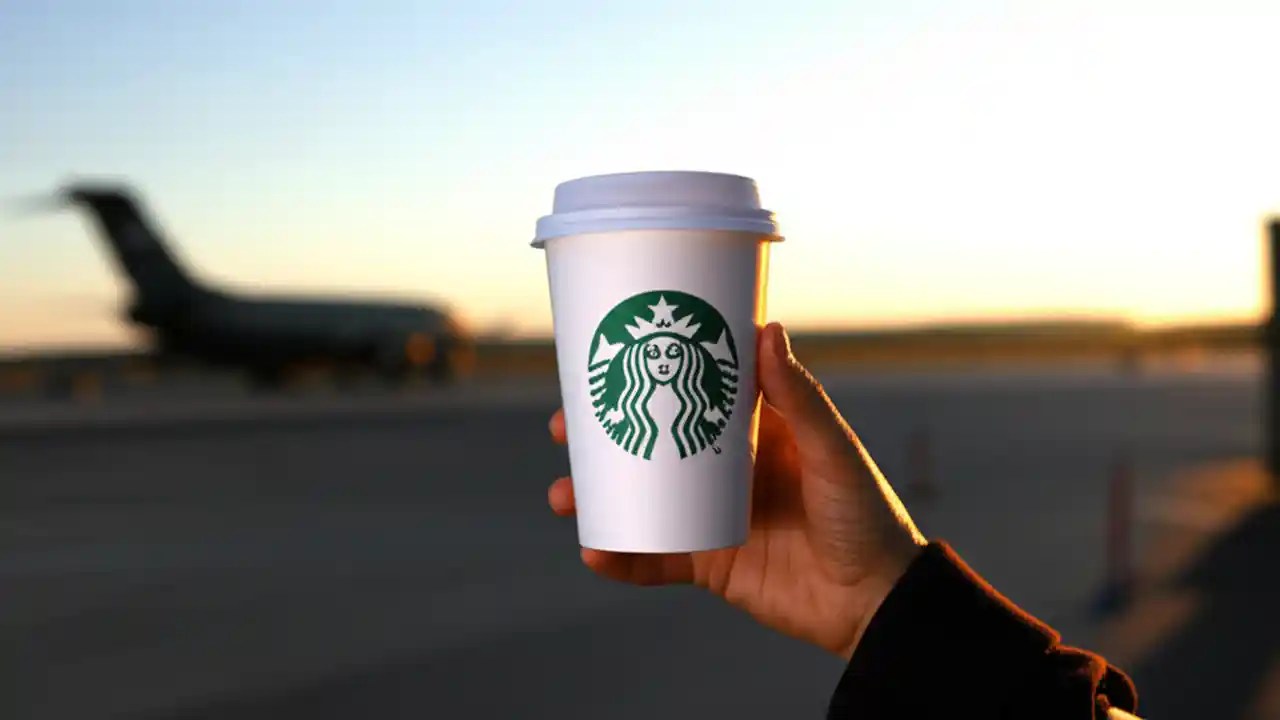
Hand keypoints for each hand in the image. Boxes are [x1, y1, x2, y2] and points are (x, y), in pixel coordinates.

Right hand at [547, 322, 926, 658]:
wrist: (876, 602)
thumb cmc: (867, 516)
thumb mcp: (833, 450)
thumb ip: (799, 398)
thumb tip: (767, 329)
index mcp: (755, 433)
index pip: (691, 393)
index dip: (647, 376)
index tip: (604, 361)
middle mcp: (725, 471)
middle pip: (650, 446)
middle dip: (600, 439)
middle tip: (562, 428)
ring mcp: (712, 518)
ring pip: (641, 502)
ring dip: (595, 499)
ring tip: (563, 496)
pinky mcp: (710, 565)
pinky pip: (654, 559)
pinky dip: (621, 557)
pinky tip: (593, 552)